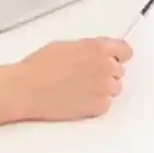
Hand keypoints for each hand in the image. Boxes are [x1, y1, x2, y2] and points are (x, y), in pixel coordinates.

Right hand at [14, 37, 131, 120]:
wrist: (29, 88)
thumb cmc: (40, 66)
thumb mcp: (66, 45)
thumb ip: (88, 48)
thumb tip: (96, 53)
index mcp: (98, 48)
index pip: (125, 50)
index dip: (118, 54)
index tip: (114, 58)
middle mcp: (105, 67)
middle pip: (119, 70)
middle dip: (106, 72)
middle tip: (86, 75)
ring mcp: (104, 88)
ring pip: (115, 87)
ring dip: (103, 87)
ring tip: (80, 87)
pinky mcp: (99, 107)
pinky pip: (106, 103)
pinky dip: (96, 102)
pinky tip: (78, 98)